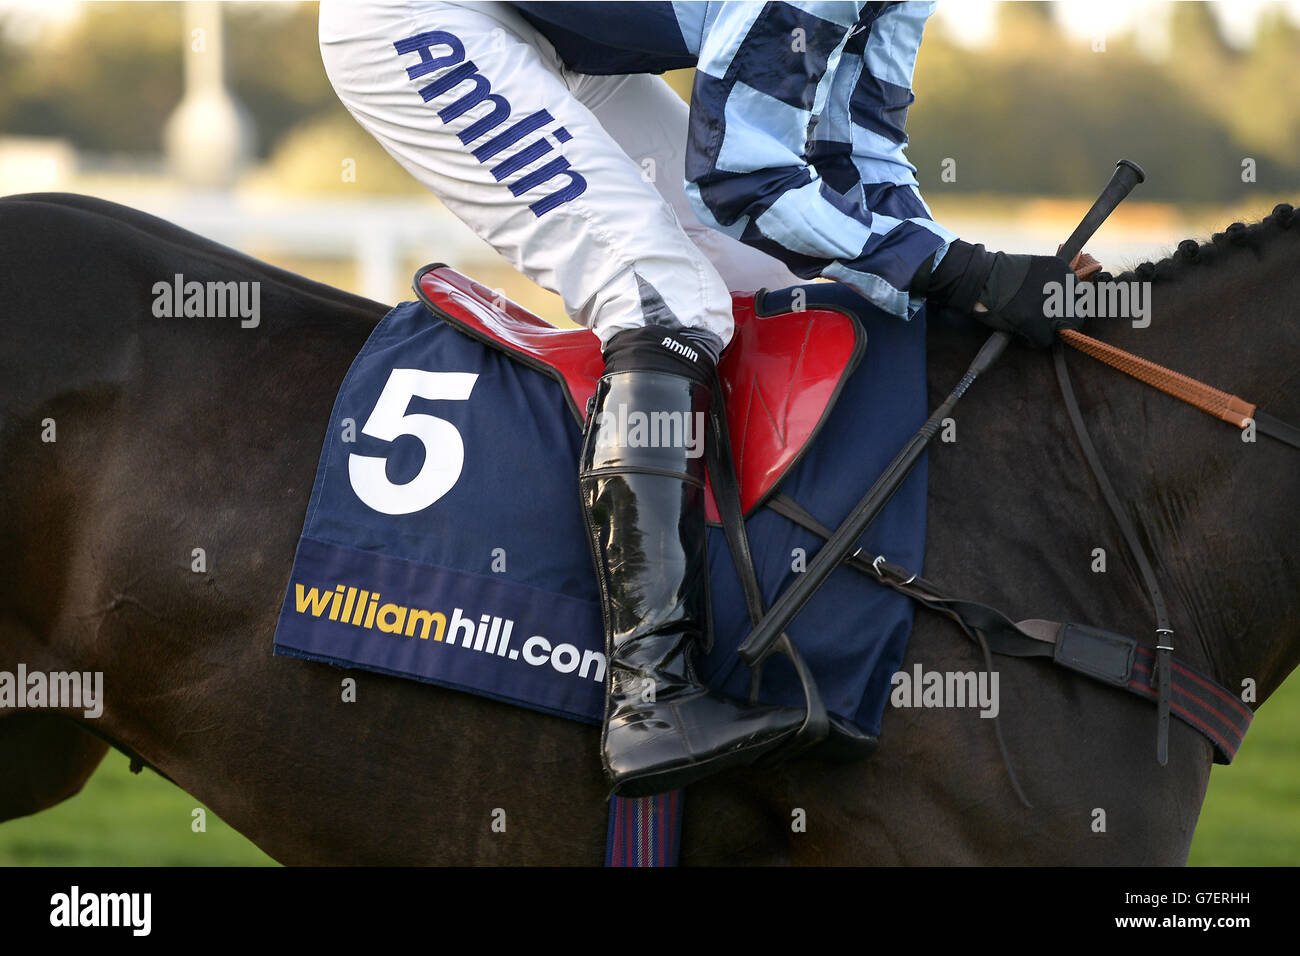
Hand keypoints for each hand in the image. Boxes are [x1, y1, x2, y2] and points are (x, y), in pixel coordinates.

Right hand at [916, 239, 1086, 348]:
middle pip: (1077, 316)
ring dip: (1047, 332)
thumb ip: (1053, 283)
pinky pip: (1044, 341)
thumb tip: (1062, 303)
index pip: (1080, 296)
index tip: (1053, 312)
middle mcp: (1062, 287)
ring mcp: (1051, 306)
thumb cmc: (1000, 276)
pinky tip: (1021, 333)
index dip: (1066, 307)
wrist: (979, 278)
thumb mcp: (1036, 270)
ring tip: (1030, 327)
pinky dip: (1033, 341)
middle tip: (1043, 324)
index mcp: (1063, 270)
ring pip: (1062, 331)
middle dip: (1062, 323)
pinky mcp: (1036, 323)